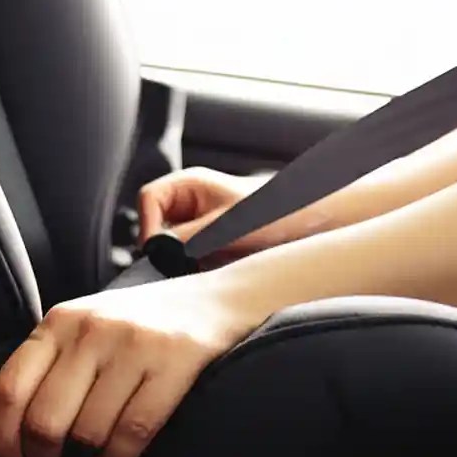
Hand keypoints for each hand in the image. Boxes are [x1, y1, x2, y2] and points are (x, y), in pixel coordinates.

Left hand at [0, 276, 263, 456]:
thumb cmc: (142, 324)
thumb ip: (53, 365)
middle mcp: (90, 330)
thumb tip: (17, 435)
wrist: (215, 299)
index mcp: (59, 322)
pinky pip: (131, 433)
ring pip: (87, 432)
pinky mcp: (173, 364)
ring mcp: (132, 345)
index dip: (0, 438)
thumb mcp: (86, 327)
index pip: (11, 387)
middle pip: (45, 417)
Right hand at [137, 167, 301, 261]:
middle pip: (153, 222)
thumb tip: (159, 250)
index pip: (148, 198)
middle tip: (176, 262)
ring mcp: (196, 223)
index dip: (148, 224)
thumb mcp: (227, 225)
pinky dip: (189, 266)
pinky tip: (206, 271)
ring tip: (198, 266)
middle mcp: (189, 202)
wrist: (308, 223)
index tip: (158, 249)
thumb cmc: (275, 211)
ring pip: (167, 243)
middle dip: (163, 244)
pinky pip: (184, 256)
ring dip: (177, 257)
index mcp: (190, 184)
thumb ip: (189, 236)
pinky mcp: (205, 244)